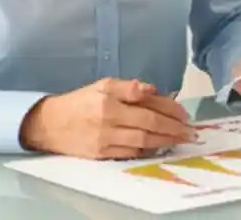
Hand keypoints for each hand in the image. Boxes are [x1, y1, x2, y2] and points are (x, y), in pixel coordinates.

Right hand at [20, 78, 194, 159]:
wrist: (50, 124)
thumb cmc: (80, 102)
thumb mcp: (102, 85)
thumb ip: (128, 87)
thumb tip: (152, 89)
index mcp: (109, 100)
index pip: (147, 104)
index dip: (169, 109)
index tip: (184, 114)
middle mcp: (108, 120)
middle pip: (148, 124)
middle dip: (173, 128)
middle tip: (190, 131)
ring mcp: (105, 139)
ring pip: (142, 142)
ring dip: (165, 141)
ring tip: (181, 139)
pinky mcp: (101, 154)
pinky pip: (130, 154)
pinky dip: (147, 151)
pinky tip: (160, 147)